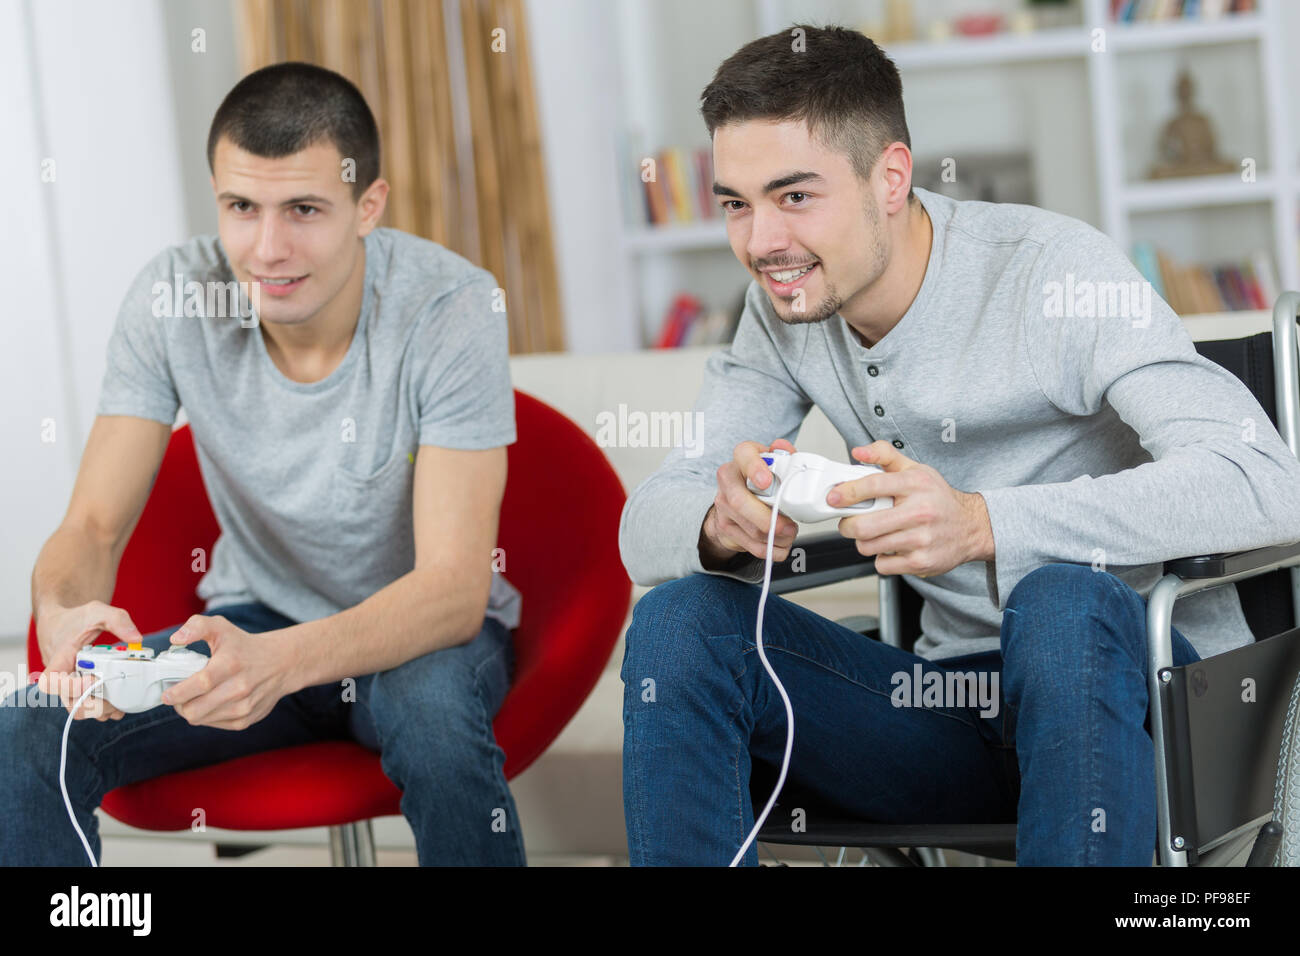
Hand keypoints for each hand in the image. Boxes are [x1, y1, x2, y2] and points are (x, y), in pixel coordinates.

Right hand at [34, 601, 143, 720]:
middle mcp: (62, 678)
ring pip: (81, 709)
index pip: (51, 683)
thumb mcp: (97, 611)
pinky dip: (105, 708)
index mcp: (58, 661)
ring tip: (122, 702)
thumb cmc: (76, 619)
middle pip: (70, 703)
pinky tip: (121, 702)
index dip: (70, 687)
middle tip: (117, 698)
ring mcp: (71, 686)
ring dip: (102, 710)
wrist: (63, 623)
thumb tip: (137, 640)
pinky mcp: (81, 690)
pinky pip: (90, 706)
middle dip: (95, 705)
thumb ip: (117, 620)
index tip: (93, 679)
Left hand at [162, 615, 292, 730]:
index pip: (200, 684)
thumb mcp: (222, 628)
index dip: (178, 693)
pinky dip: (206, 715)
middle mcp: (240, 688)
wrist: (282, 663)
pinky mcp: (246, 720)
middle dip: (180, 705)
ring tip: (193, 697)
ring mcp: (244, 707)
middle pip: (195, 710)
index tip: (166, 694)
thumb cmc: (245, 646)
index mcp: (231, 664)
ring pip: (201, 719)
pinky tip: (210, 702)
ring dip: (191, 710)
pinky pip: (213, 724)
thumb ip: (196, 626)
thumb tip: (175, 639)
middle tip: (177, 695)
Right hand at [700, 439, 800, 566]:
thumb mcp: (772, 462)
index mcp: (741, 460)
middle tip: (789, 526)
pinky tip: (780, 545)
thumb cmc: (757, 480)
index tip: (766, 481)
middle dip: (768, 518)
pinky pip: (750, 544)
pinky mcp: (726, 527)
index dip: (755, 468)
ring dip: (776, 537)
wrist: (734, 500)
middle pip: (740, 502)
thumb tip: (783, 447)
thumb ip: (783, 455)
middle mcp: (728, 481)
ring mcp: (724, 506)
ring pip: (749, 528)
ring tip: (790, 534)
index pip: (744, 456)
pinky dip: (770, 549)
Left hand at [830, 440, 992, 577]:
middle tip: (850, 522)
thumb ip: (885, 455)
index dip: (847, 492)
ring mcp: (921, 539)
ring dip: (864, 542)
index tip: (833, 497)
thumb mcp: (915, 469)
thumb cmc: (938, 499)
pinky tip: (893, 547)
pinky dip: (881, 557)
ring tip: (875, 533)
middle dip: (848, 525)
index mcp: (916, 484)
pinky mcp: (921, 562)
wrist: (971, 527)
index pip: (873, 485)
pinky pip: (882, 564)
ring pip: (869, 546)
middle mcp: (920, 511)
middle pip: (864, 526)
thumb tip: (859, 452)